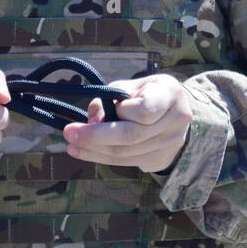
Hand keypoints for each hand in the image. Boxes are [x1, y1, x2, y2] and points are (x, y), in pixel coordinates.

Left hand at [62, 74, 191, 173]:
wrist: (177, 113)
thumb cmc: (149, 93)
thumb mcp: (132, 85)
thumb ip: (111, 96)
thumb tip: (91, 121)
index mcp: (170, 95)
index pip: (144, 110)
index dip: (120, 112)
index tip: (104, 109)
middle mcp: (175, 121)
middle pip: (131, 135)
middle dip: (96, 136)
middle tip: (69, 133)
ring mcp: (170, 144)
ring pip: (126, 153)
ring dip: (94, 150)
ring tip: (72, 145)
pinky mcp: (160, 160)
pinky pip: (126, 162)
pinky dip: (103, 158)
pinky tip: (85, 152)